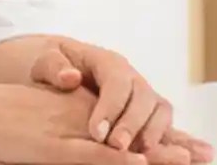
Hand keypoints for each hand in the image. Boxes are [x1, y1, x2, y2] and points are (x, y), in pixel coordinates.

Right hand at [0, 82, 196, 164]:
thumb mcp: (41, 128)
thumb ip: (72, 136)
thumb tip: (105, 148)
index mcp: (79, 113)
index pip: (128, 127)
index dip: (161, 139)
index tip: (193, 150)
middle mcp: (80, 118)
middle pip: (132, 133)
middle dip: (169, 146)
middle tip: (204, 154)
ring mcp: (68, 132)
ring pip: (118, 145)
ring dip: (152, 154)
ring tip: (184, 160)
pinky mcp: (53, 148)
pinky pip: (90, 155)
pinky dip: (114, 160)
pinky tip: (134, 162)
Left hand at [30, 40, 214, 163]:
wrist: (61, 68)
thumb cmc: (52, 66)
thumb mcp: (45, 60)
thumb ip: (53, 67)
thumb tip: (70, 77)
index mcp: (107, 61)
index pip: (117, 81)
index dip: (111, 106)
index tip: (96, 132)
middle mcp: (131, 77)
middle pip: (144, 96)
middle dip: (132, 123)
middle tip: (115, 146)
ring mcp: (143, 95)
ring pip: (160, 110)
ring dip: (153, 133)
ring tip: (138, 155)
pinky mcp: (148, 114)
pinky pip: (165, 125)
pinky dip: (172, 139)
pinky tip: (169, 155)